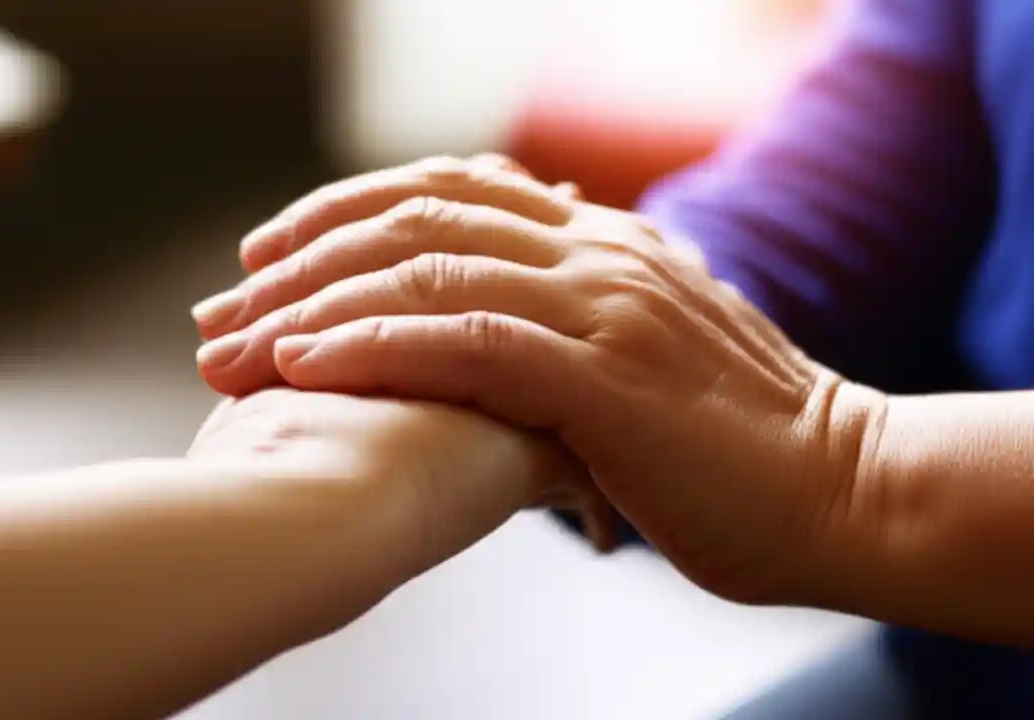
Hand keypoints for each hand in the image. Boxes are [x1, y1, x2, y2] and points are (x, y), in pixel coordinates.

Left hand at [191, 156, 885, 604]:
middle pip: (410, 221)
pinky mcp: (602, 373)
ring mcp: (598, 304)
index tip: (268, 253)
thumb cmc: (731, 440)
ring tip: (232, 344)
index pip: (443, 190)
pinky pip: (465, 342)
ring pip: (423, 273)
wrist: (838, 488)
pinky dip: (376, 345)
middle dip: (300, 262)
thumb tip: (502, 318)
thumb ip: (574, 314)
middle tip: (221, 309)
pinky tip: (305, 365)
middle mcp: (591, 250)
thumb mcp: (645, 346)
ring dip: (313, 307)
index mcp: (597, 237)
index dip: (342, 211)